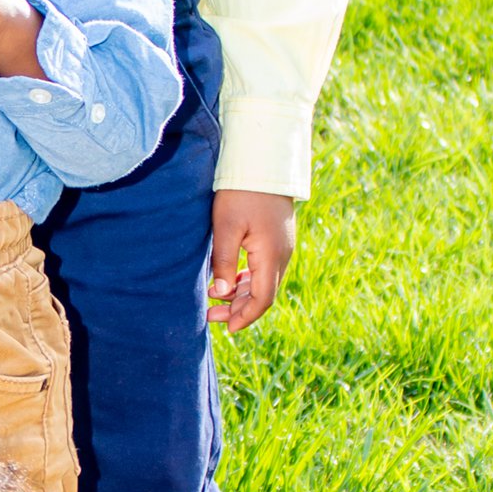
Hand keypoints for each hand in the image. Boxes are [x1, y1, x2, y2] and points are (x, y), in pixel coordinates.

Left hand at [208, 191, 295, 331]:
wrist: (263, 163)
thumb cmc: (241, 193)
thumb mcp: (226, 227)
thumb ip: (224, 261)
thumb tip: (220, 293)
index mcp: (271, 256)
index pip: (262, 299)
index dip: (244, 317)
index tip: (226, 328)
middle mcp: (282, 255)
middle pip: (263, 294)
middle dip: (238, 309)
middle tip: (210, 314)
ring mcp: (282, 247)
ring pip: (263, 282)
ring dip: (240, 294)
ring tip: (214, 298)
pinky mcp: (277, 239)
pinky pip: (264, 269)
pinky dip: (247, 280)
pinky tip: (228, 280)